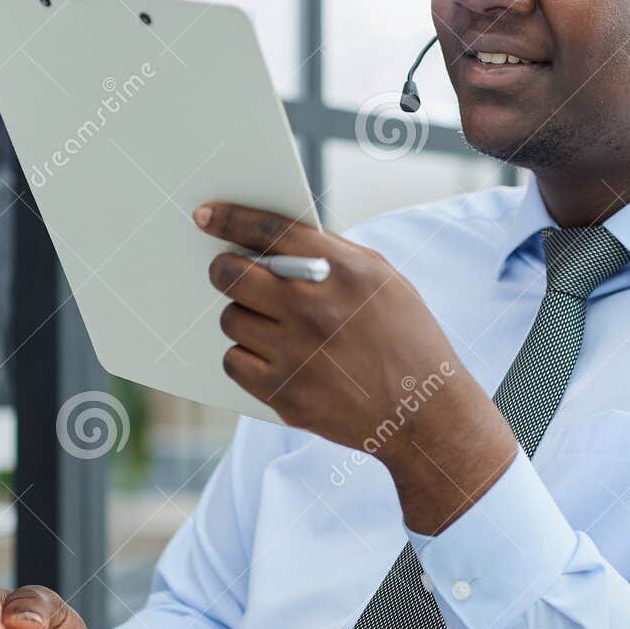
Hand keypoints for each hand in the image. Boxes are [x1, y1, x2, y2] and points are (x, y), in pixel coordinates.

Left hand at [197, 202, 517, 532]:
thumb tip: (274, 240)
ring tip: (265, 322)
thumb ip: (332, 255)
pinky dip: (244, 357)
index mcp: (343, 271)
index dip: (230, 218)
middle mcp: (314, 308)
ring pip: (231, 320)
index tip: (204, 215)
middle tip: (226, 272)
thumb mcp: (383, 280)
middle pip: (233, 276)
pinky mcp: (285, 394)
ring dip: (241, 317)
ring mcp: (296, 354)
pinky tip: (267, 355)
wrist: (426, 413)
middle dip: (223, 270)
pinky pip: (234, 362)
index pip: (270, 231)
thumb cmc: (406, 337)